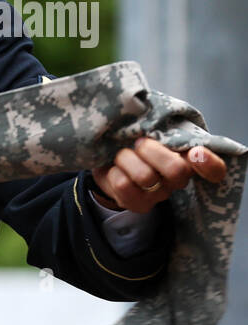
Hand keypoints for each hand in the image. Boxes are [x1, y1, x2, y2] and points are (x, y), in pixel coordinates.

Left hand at [90, 137, 226, 212]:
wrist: (109, 162)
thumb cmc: (134, 142)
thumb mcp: (149, 130)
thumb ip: (160, 126)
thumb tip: (154, 119)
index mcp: (188, 159)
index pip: (215, 170)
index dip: (209, 164)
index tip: (196, 152)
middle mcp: (179, 180)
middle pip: (177, 170)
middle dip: (151, 150)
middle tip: (139, 143)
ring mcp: (160, 195)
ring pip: (145, 176)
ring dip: (126, 159)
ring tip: (122, 156)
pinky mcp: (139, 205)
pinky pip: (123, 186)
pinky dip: (113, 172)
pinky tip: (115, 170)